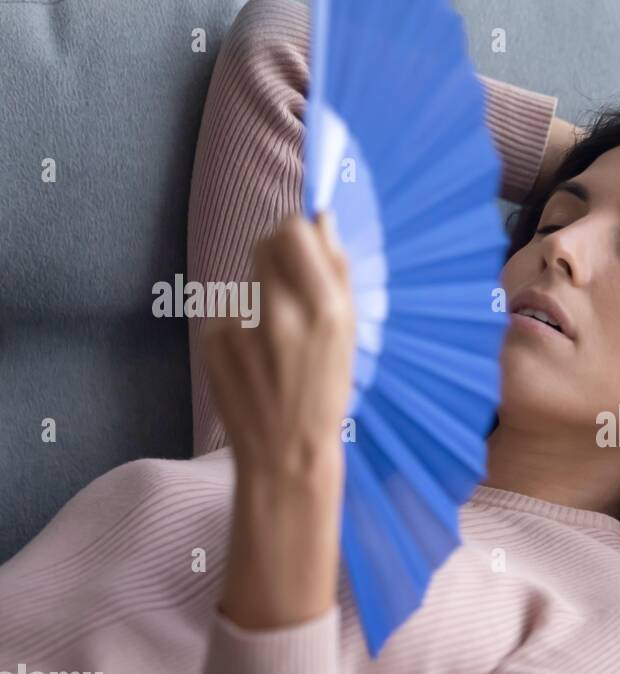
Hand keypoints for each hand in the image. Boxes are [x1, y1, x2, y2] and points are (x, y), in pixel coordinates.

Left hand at [204, 213, 354, 481]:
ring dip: (260, 294)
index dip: (298, 236)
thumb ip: (337, 272)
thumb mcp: (350, 335)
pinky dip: (240, 324)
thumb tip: (322, 219)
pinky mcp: (212, 338)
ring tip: (274, 340)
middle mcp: (280, 311)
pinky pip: (228, 309)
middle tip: (291, 295)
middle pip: (265, 243)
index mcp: (324, 308)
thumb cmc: (325, 392)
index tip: (304, 250)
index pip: (293, 230)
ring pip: (246, 278)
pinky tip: (253, 357)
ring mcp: (241, 325)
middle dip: (278, 259)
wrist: (285, 452)